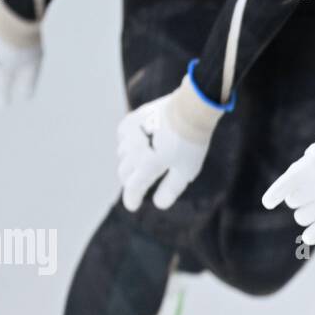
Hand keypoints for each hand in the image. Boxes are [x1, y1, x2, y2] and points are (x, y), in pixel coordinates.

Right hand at [117, 69, 226, 210]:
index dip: (132, 199)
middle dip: (131, 181)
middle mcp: (133, 151)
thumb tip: (158, 204)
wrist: (190, 108)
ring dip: (129, 162)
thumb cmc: (191, 141)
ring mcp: (130, 135)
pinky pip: (123, 138)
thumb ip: (171, 188)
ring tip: (142, 163)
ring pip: (122, 155)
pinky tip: (138, 144)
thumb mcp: (186, 169)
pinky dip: (128, 144)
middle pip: (124, 173)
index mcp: (147, 166)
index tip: (133, 205)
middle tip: (139, 185)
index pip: (132, 188)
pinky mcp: (131, 121)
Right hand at [262, 106, 314, 244]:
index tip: (310, 232)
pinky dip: (273, 195)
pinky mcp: (305, 169)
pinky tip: (268, 202)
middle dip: (306, 208)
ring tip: (309, 181)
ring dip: (297, 193)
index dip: (312, 233)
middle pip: (301, 216)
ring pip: (293, 201)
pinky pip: (282, 187)